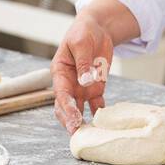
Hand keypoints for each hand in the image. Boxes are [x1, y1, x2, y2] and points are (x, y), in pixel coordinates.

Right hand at [52, 16, 115, 133]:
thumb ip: (83, 63)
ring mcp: (81, 88)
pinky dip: (99, 115)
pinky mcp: (94, 89)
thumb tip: (85, 81)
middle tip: (78, 134)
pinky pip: (96, 105)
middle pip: (65, 107)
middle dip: (70, 121)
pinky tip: (105, 124)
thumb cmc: (83, 32)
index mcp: (60, 72)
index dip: (66, 107)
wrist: (97, 28)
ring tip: (91, 135)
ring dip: (83, 122)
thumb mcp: (81, 44)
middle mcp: (68, 84)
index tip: (74, 119)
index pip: (61, 94)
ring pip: (78, 110)